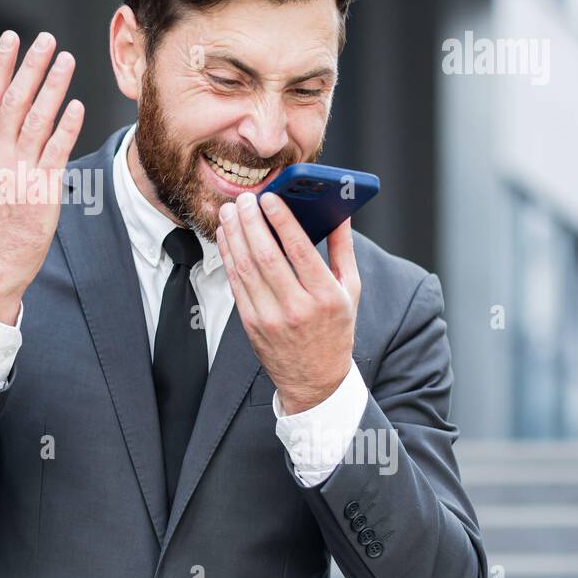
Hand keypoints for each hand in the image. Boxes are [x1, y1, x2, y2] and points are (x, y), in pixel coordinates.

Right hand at [0, 31, 83, 324]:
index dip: (1, 65)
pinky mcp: (42, 189)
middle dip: (31, 66)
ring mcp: (19, 171)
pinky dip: (66, 126)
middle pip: (14, 100)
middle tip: (46, 39)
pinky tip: (77, 106)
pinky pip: (56, 151)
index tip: (11, 38)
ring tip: (66, 60)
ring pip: (36, 119)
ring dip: (53, 87)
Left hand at [215, 191, 361, 413]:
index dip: (281, 220)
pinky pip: (235, 284)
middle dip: (251, 222)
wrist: (315, 380)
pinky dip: (229, 257)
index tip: (269, 197)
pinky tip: (227, 237)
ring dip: (234, 235)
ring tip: (230, 211)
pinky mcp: (251, 325)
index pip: (299, 250)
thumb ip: (343, 250)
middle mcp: (297, 308)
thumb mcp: (350, 291)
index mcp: (325, 297)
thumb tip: (340, 213)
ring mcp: (270, 318)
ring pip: (245, 269)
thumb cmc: (335, 330)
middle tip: (243, 198)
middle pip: (266, 256)